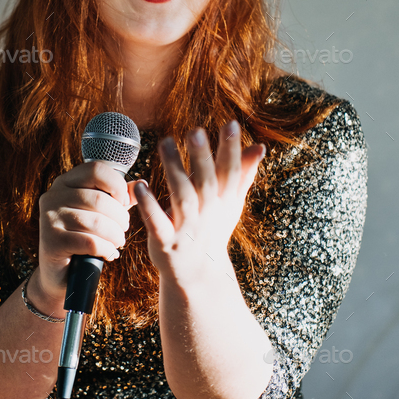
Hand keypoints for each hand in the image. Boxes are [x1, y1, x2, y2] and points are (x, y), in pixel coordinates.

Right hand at [36, 161, 134, 301]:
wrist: (59, 273)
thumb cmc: (82, 237)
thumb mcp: (99, 212)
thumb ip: (118, 197)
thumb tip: (141, 184)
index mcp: (64, 182)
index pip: (96, 169)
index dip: (117, 185)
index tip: (124, 202)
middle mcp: (53, 196)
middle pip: (100, 199)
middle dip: (120, 217)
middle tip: (123, 229)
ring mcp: (50, 218)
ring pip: (97, 222)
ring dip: (116, 235)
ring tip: (118, 242)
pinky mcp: (52, 241)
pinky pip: (91, 242)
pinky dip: (106, 249)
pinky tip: (109, 254)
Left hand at [133, 121, 265, 287]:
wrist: (198, 275)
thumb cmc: (212, 228)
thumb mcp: (229, 203)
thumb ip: (242, 173)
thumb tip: (260, 147)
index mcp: (223, 202)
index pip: (231, 173)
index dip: (232, 150)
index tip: (231, 123)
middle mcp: (208, 215)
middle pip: (207, 183)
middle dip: (202, 157)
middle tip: (195, 130)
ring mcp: (188, 230)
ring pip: (183, 199)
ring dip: (174, 171)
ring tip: (164, 143)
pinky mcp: (166, 244)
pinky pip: (158, 224)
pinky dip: (149, 206)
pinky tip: (139, 185)